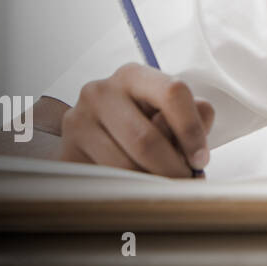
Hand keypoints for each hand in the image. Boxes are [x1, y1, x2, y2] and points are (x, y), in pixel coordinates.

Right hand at [59, 63, 215, 177]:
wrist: (101, 135)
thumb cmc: (147, 120)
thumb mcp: (174, 111)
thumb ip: (195, 117)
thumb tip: (197, 147)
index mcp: (133, 75)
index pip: (173, 93)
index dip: (192, 130)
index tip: (200, 159)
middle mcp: (100, 92)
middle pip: (146, 139)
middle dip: (173, 168)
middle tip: (185, 182)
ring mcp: (78, 122)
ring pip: (125, 166)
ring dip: (152, 183)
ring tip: (164, 185)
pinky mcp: (66, 153)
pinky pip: (106, 180)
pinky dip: (129, 190)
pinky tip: (139, 187)